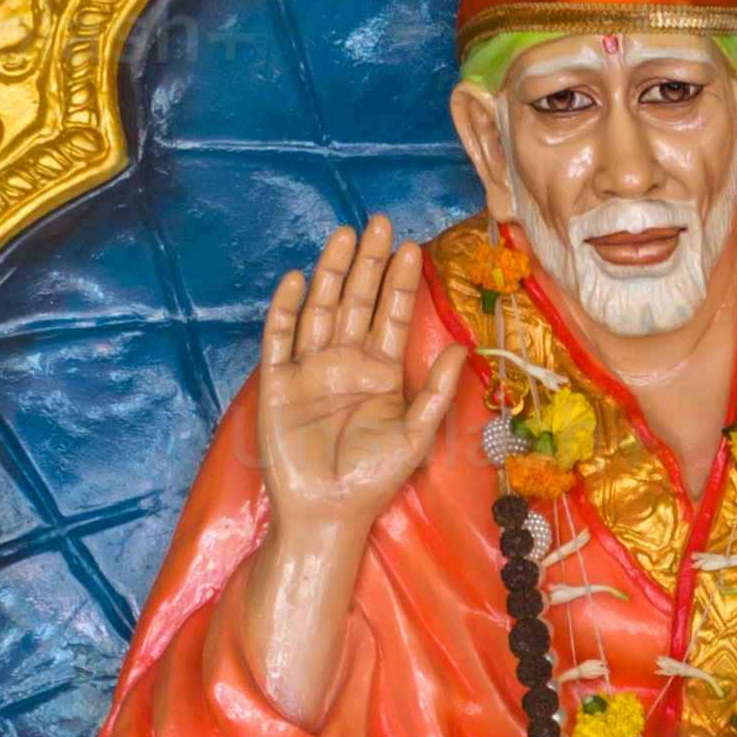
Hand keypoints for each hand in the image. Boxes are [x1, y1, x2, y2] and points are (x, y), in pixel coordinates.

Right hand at [255, 215, 461, 546]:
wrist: (328, 513)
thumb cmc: (373, 480)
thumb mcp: (415, 436)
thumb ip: (436, 392)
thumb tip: (459, 348)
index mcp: (380, 372)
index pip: (391, 316)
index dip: (399, 283)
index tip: (411, 247)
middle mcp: (344, 363)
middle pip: (356, 301)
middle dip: (367, 263)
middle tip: (379, 223)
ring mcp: (309, 371)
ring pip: (321, 310)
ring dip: (331, 273)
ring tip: (344, 235)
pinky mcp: (277, 385)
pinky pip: (279, 340)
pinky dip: (286, 311)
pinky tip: (298, 281)